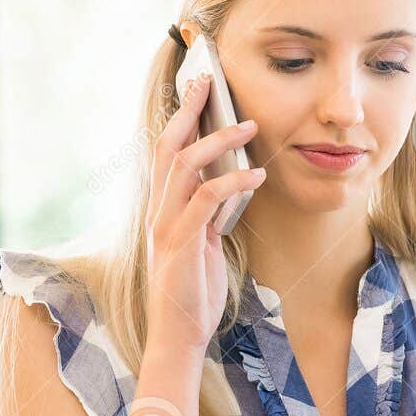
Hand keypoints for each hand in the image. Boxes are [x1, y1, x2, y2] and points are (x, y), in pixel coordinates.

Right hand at [143, 71, 266, 351]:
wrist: (178, 333)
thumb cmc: (193, 290)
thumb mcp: (203, 243)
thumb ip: (209, 213)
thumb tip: (231, 183)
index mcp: (161, 209)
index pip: (165, 151)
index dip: (179, 117)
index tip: (197, 88)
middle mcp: (158, 211)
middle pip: (167, 146)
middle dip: (188, 110)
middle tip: (211, 82)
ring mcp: (166, 226)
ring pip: (186, 166)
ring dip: (219, 141)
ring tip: (250, 126)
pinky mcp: (181, 243)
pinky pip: (207, 200)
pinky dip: (233, 182)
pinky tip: (257, 175)